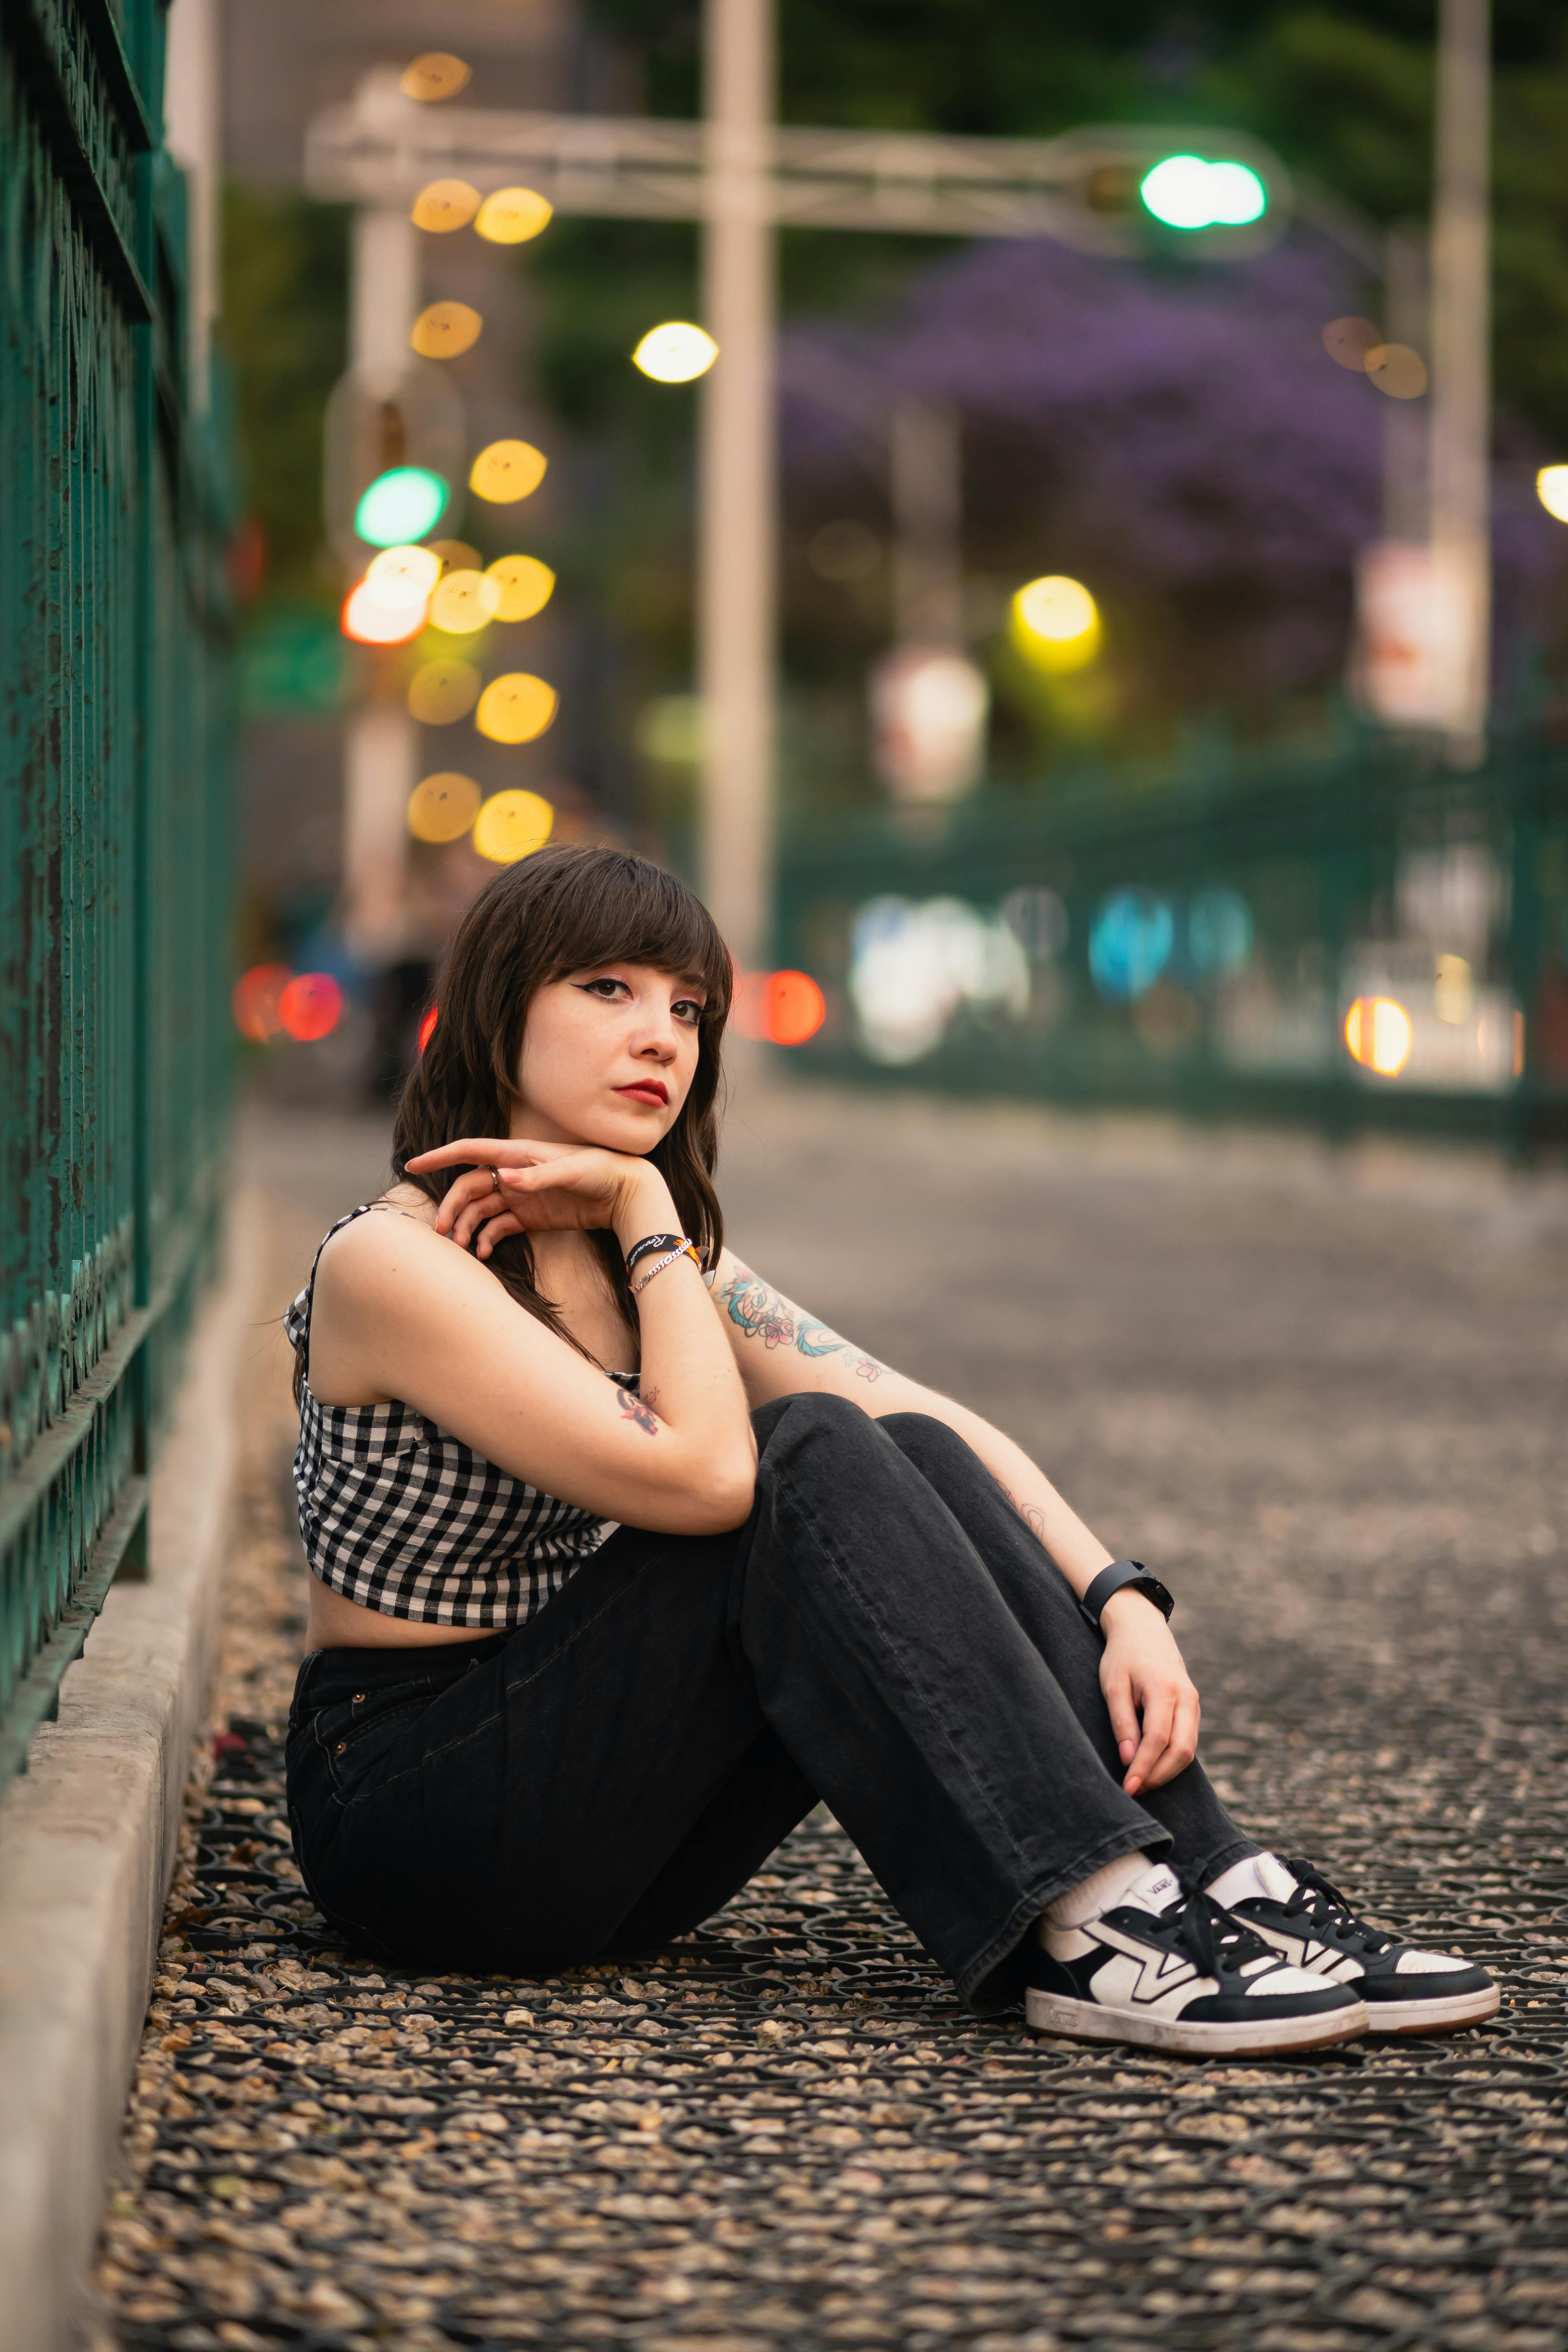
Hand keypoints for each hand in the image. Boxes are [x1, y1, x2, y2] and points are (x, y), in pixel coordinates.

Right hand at [405, 1136, 673, 1259]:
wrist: (626, 1193)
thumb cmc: (601, 1171)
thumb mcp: (572, 1171)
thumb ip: (538, 1176)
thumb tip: (504, 1177)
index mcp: (518, 1154)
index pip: (470, 1152)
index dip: (440, 1157)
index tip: (412, 1165)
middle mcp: (514, 1173)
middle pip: (469, 1188)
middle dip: (452, 1207)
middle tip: (441, 1232)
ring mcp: (521, 1196)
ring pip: (481, 1210)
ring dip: (467, 1227)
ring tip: (461, 1247)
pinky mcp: (531, 1216)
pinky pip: (499, 1227)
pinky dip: (488, 1239)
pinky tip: (485, 1253)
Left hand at [1098, 1591, 1200, 1796]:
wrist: (1143, 1629)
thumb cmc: (1123, 1656)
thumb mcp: (1113, 1685)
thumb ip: (1122, 1722)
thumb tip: (1129, 1760)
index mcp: (1165, 1689)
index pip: (1158, 1739)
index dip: (1144, 1767)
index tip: (1128, 1788)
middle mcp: (1186, 1698)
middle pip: (1182, 1750)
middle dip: (1158, 1776)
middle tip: (1134, 1790)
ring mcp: (1194, 1703)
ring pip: (1189, 1749)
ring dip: (1167, 1771)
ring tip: (1141, 1782)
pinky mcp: (1193, 1708)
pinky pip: (1188, 1741)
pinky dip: (1173, 1759)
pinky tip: (1153, 1767)